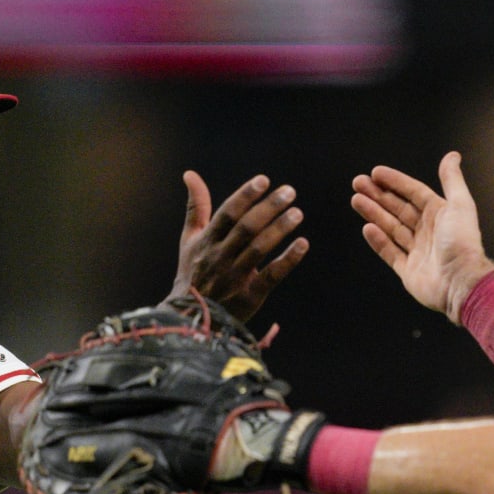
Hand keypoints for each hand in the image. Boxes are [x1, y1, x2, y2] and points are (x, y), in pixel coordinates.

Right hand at [167, 171, 308, 321]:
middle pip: (246, 229)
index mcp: (207, 241)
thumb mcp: (190, 239)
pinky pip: (271, 276)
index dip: (245, 196)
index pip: (227, 214)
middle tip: (289, 191)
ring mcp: (235, 278)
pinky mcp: (250, 296)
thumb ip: (196, 207)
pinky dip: (287, 260)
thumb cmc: (193, 272)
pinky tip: (303, 244)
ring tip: (297, 213)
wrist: (191, 318)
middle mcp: (220, 257)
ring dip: (279, 229)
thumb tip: (190, 174)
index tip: (264, 180)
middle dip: (268, 208)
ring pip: (259, 249)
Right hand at [350, 151, 493, 323]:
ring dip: (374, 213)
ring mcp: (417, 251)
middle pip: (398, 208)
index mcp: (440, 214)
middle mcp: (427, 231)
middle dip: (378, 195)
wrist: (461, 282)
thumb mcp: (460, 204)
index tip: (375, 172)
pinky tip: (367, 227)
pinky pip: (390, 252)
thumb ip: (452, 180)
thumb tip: (452, 156)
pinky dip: (378, 240)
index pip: (413, 192)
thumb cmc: (462, 242)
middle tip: (358, 183)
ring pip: (391, 228)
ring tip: (356, 200)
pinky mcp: (408, 270)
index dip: (395, 182)